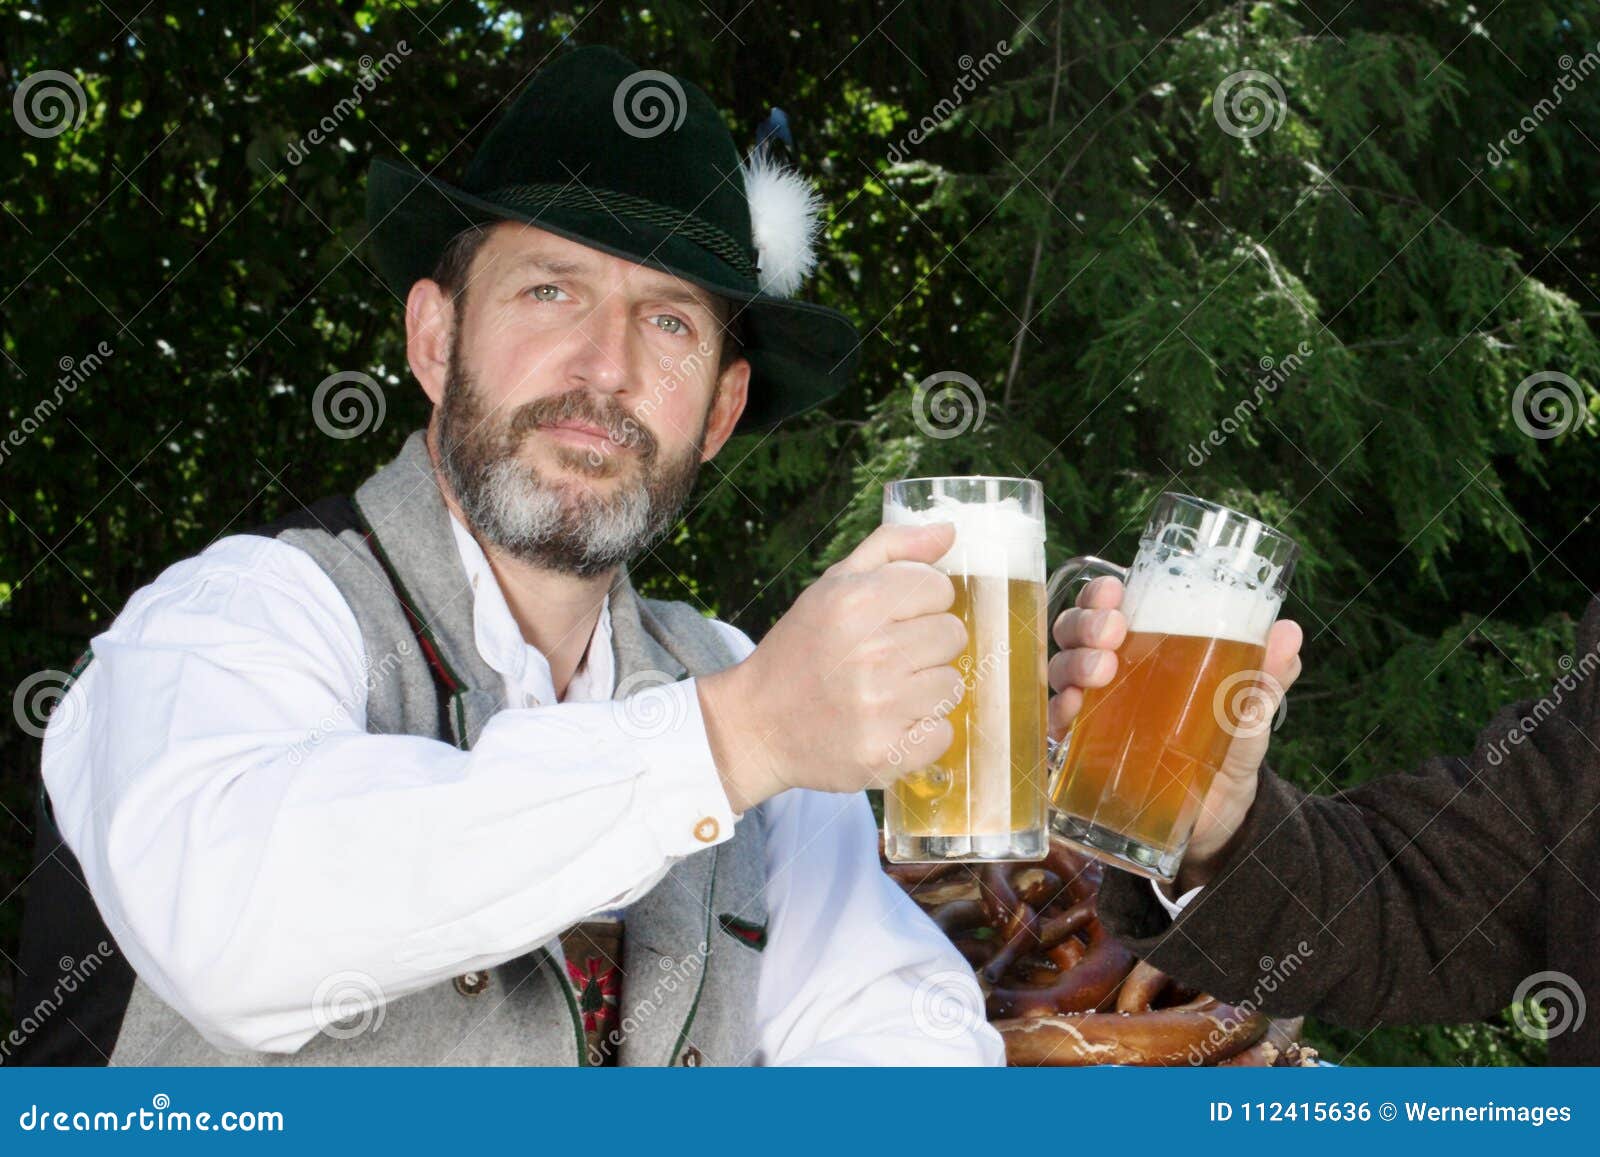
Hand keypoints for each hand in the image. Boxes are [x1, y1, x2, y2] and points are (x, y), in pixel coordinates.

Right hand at [697, 522, 968, 812]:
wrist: (757, 724)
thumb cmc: (801, 649)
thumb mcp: (833, 585)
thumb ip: (892, 548)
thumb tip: (950, 531)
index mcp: (857, 602)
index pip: (940, 588)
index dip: (922, 602)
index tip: (894, 619)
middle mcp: (871, 652)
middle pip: (952, 635)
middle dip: (926, 645)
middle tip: (888, 658)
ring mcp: (880, 707)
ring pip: (952, 684)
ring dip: (925, 689)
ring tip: (886, 692)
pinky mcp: (885, 753)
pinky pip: (943, 733)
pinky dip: (922, 732)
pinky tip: (888, 725)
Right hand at [1048, 575, 1303, 889]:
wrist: (1216, 830)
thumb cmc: (1226, 758)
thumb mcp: (1248, 718)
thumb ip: (1264, 680)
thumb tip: (1289, 634)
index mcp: (1147, 652)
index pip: (1111, 607)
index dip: (1102, 593)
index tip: (1116, 590)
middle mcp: (1109, 675)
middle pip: (1074, 632)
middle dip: (1084, 623)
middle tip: (1111, 631)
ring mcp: (1091, 712)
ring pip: (1060, 670)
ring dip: (1073, 662)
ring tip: (1100, 670)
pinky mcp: (1079, 753)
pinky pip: (1053, 725)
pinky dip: (1057, 711)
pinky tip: (1071, 709)